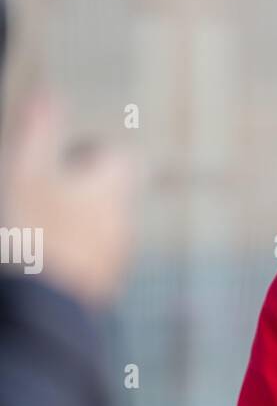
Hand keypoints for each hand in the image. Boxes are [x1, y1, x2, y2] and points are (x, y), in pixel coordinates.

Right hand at [0, 88, 135, 307]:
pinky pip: (92, 265)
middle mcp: (121, 228)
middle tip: (44, 193)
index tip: (60, 159)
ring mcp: (113, 263)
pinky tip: (44, 263)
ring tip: (40, 230)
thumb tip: (48, 93)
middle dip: (80, 191)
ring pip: (102, 233)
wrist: (45, 313)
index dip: (91, 152)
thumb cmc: (34, 234)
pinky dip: (73, 258)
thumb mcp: (27, 173)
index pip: (120, 159)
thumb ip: (38, 131)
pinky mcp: (99, 294)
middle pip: (111, 198)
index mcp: (110, 193)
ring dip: (76, 226)